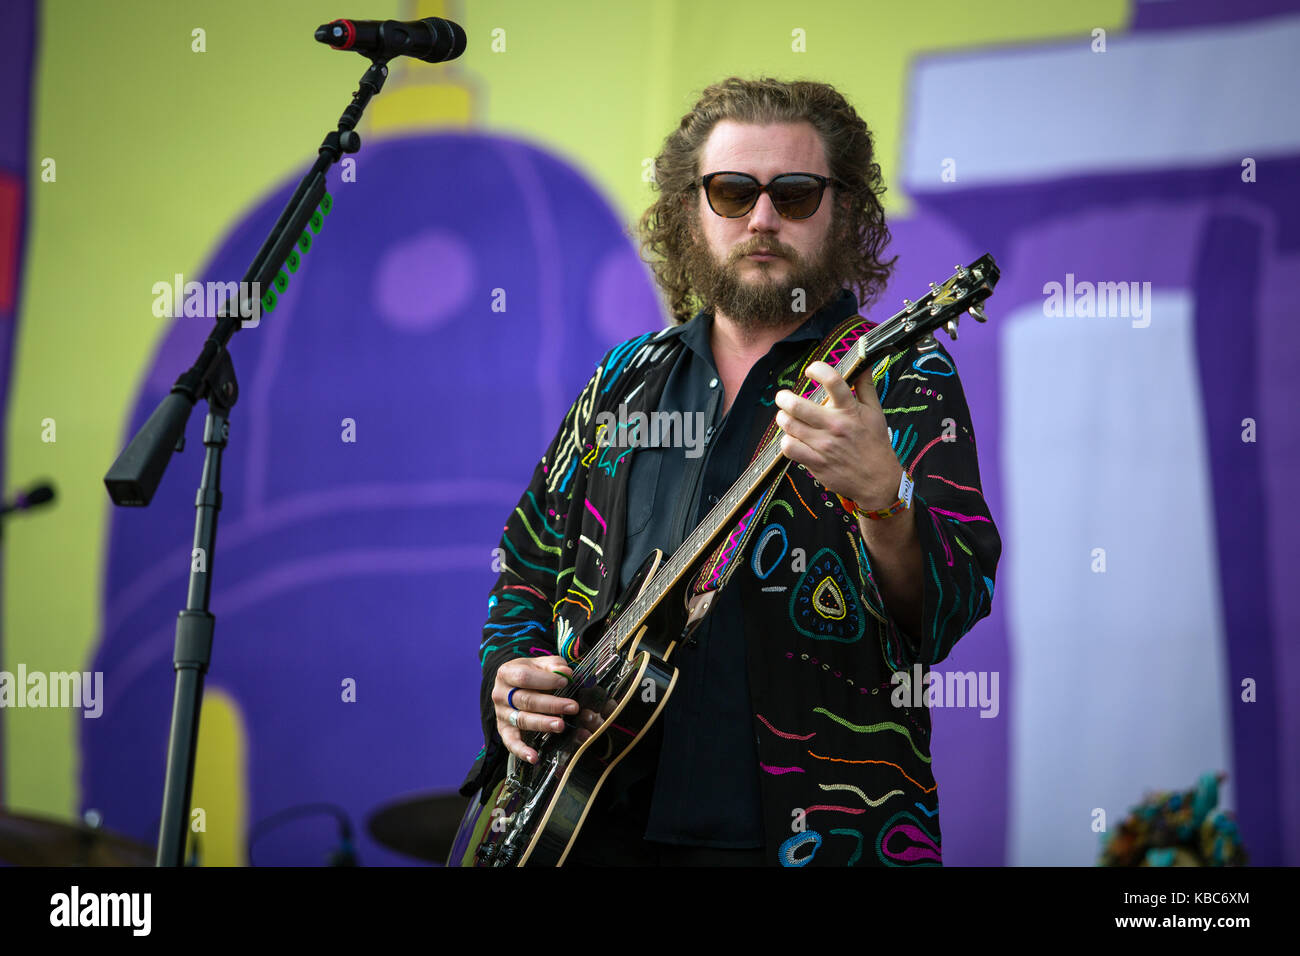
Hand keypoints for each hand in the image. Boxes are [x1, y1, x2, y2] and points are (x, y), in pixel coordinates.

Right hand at [493, 655, 579, 763]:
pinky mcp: (504, 730)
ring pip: (522, 720)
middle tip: (572, 707)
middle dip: (551, 704)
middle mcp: (501, 694)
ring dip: (543, 724)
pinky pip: (511, 742)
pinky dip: (521, 751)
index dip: (545, 680)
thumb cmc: (531, 673)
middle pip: (526, 700)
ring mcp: (502, 713)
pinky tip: (534, 757)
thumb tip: (566, 673)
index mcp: (507, 673)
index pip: (524, 677)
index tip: (565, 682)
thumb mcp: (540, 663)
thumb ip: (554, 665)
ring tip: (561, 725)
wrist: (513, 683)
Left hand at [774, 361, 902, 508]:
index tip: (811, 370)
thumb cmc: (875, 443)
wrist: (877, 480)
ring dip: (782, 417)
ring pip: (789, 425)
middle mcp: (835, 426)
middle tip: (783, 397)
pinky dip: (786, 440)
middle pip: (797, 405)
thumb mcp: (875, 411)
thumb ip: (865, 385)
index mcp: (850, 410)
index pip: (833, 381)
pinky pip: (789, 447)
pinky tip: (791, 437)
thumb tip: (863, 363)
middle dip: (783, 398)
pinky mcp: (816, 463)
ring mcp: (824, 445)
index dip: (817, 369)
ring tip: (785, 416)